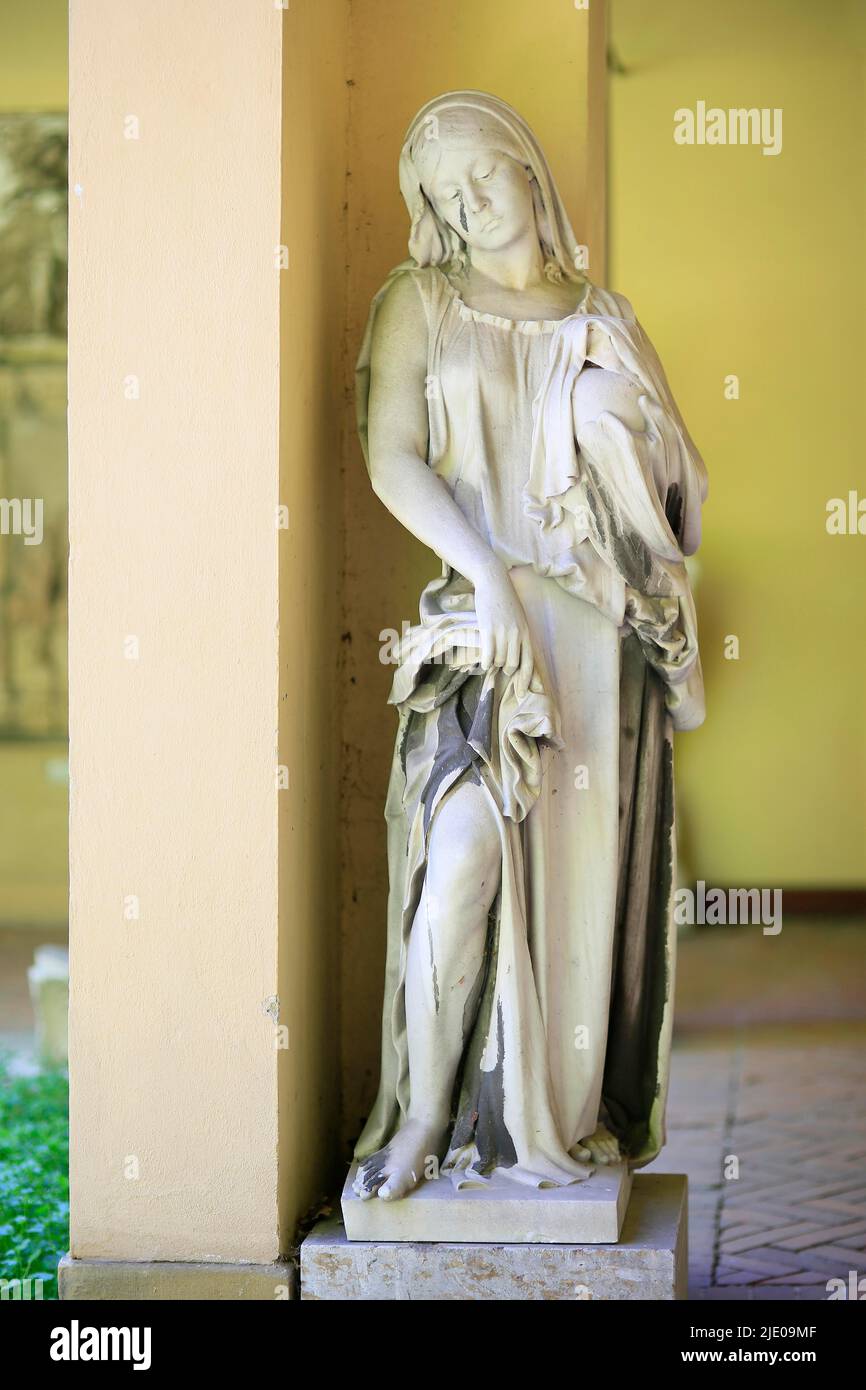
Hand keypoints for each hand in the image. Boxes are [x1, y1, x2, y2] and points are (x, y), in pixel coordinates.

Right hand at [473, 565, 535, 696]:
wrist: (493, 581)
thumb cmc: (505, 601)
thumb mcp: (519, 618)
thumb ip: (520, 636)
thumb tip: (516, 657)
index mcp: (526, 633)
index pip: (529, 663)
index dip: (526, 681)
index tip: (522, 693)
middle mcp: (517, 635)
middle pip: (513, 665)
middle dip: (506, 670)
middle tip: (500, 665)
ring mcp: (503, 633)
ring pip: (499, 661)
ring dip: (494, 663)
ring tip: (490, 655)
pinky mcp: (488, 630)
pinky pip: (488, 656)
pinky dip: (485, 663)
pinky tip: (483, 661)